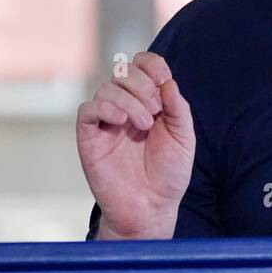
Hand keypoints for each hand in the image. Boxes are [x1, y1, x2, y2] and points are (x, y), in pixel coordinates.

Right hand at [76, 51, 194, 238]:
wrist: (152, 207)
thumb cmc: (169, 174)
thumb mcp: (184, 138)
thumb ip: (178, 108)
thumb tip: (168, 82)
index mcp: (149, 102)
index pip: (143, 65)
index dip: (152, 65)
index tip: (164, 81)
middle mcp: (126, 107)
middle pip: (123, 72)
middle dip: (142, 84)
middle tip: (155, 110)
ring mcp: (106, 121)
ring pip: (106, 89)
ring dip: (128, 101)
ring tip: (143, 125)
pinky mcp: (89, 137)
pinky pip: (87, 110)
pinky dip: (104, 108)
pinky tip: (121, 122)